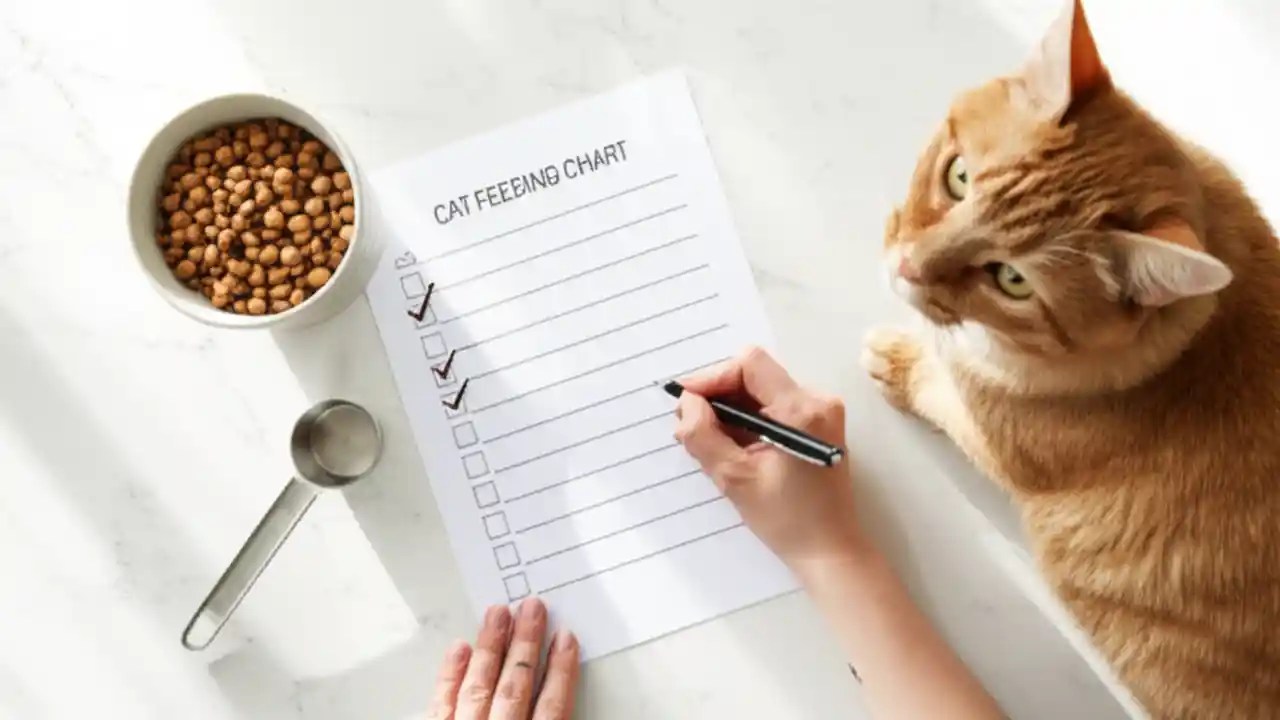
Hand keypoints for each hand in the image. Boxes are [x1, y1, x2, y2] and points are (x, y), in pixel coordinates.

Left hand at [427, 598, 579, 719]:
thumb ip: (549, 719)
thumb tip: (558, 697)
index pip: (552, 708)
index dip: (561, 671)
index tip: (566, 639)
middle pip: (515, 687)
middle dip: (525, 644)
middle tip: (532, 610)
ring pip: (479, 686)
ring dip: (491, 647)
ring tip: (498, 614)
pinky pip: (441, 702)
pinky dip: (451, 675)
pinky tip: (460, 648)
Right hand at [674, 347, 864, 571]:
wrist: (829, 550)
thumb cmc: (787, 520)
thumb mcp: (734, 478)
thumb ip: (703, 435)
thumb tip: (687, 403)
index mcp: (802, 411)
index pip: (750, 365)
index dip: (712, 377)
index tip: (686, 402)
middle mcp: (817, 401)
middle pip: (755, 376)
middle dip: (718, 395)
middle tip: (688, 424)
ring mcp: (821, 412)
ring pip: (761, 391)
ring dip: (731, 409)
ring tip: (706, 439)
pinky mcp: (817, 425)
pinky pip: (774, 407)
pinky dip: (748, 419)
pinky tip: (730, 444)